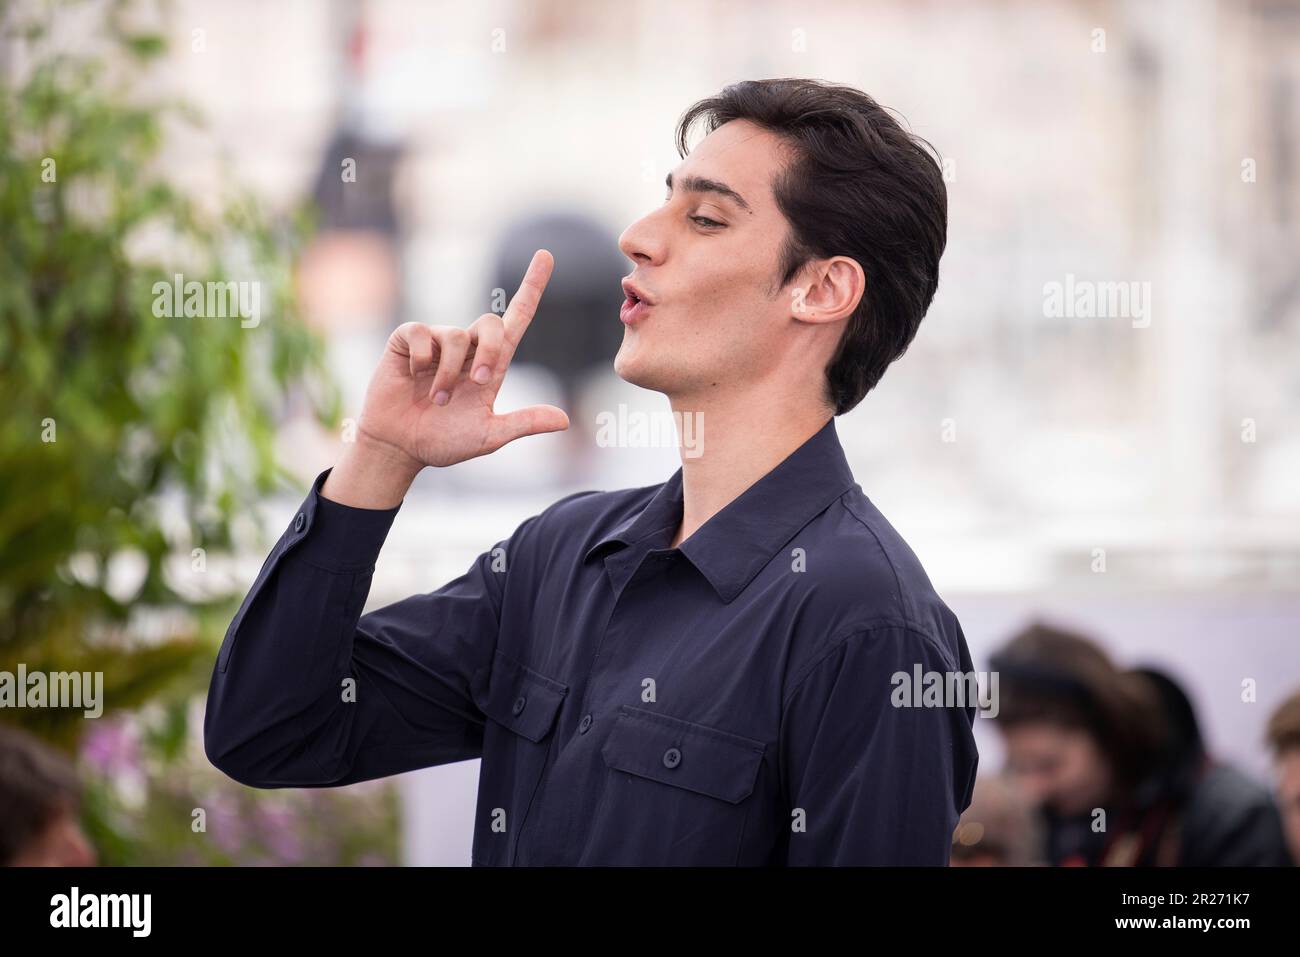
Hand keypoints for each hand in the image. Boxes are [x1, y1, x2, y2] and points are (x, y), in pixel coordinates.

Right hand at [322, 250, 569, 506]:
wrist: (400, 448)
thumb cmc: (443, 441)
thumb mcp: (489, 435)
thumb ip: (524, 424)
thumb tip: (565, 420)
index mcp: (490, 365)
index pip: (516, 320)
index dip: (531, 288)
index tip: (546, 256)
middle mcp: (466, 348)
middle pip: (491, 322)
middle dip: (490, 350)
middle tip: (481, 382)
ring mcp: (436, 343)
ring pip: (457, 335)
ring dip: (450, 372)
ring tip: (439, 398)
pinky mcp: (406, 341)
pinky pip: (421, 333)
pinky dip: (422, 359)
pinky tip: (415, 376)